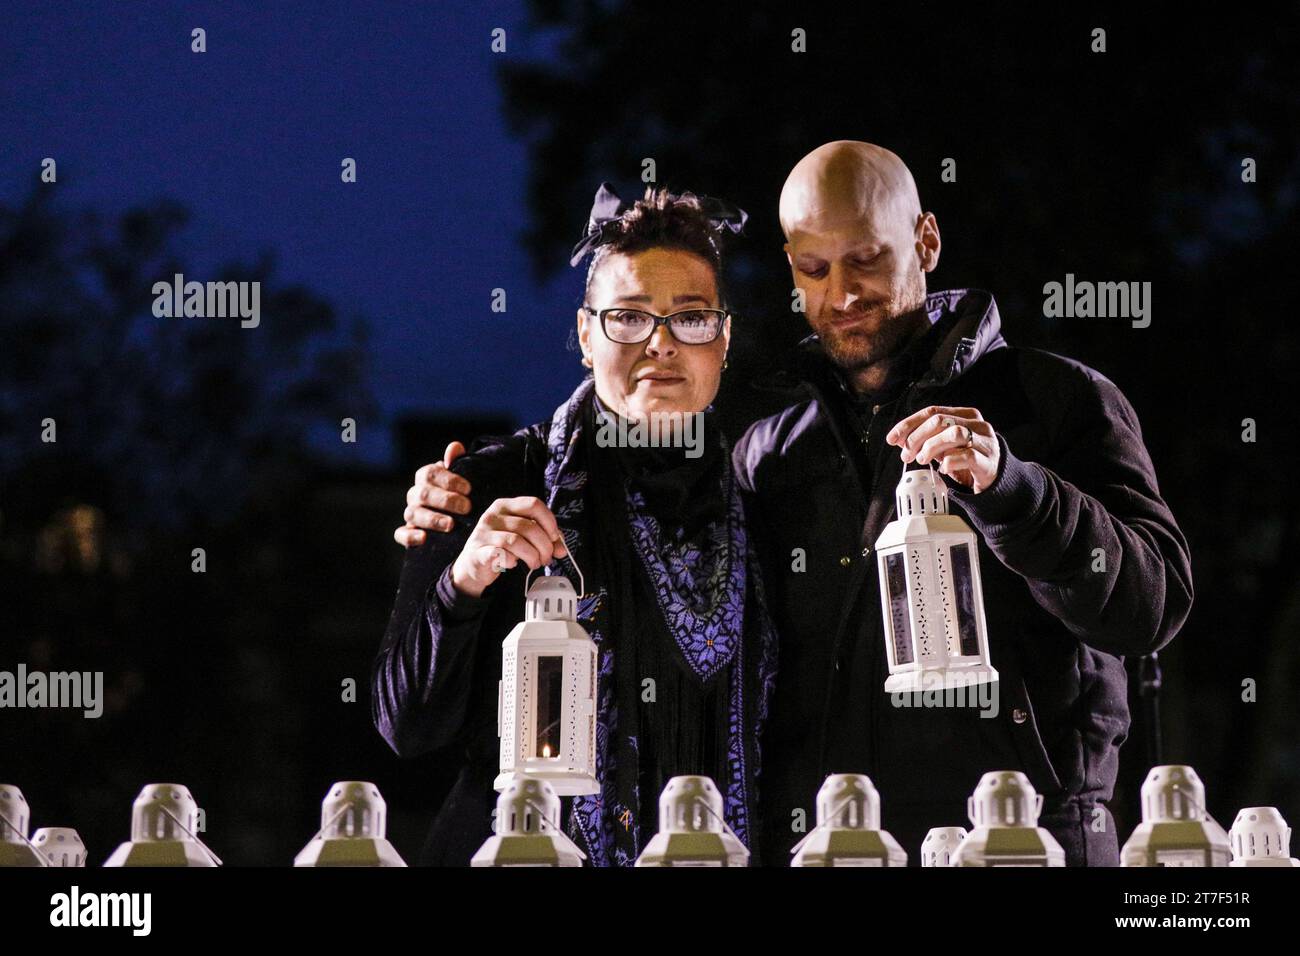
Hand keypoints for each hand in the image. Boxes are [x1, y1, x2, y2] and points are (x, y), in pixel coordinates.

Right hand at [394, 442, 471, 546]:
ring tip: (451, 525)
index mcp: (426, 478)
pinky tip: (424, 538)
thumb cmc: (460, 494)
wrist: (457, 520)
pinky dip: (409, 536)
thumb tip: (455, 447)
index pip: (430, 473)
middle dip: (445, 500)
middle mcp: (415, 494)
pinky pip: (401, 534)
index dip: (448, 480)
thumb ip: (458, 463)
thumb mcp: (462, 479)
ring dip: (432, 519)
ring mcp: (411, 514)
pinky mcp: (408, 533)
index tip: (469, 489)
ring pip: (412, 514)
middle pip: (423, 494)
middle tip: (467, 507)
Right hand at [450, 497, 568, 597]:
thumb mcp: (522, 536)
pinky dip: (513, 561)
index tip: (555, 537)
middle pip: (528, 526)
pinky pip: (502, 555)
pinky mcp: (479, 552)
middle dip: (544, 545)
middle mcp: (493, 515)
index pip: (533, 504)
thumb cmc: (501, 546)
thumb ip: (543, 537)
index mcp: (506, 505)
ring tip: (535, 563)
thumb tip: (562, 549)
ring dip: (532, 556)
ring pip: (517, 541)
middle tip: (547, 557)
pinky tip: (513, 564)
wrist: (473, 564)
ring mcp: (484, 533)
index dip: (549, 521)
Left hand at [885, 405, 1000, 492]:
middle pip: (940, 421)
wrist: (995, 480)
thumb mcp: (944, 446)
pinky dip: (949, 462)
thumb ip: (926, 439)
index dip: (909, 424)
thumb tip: (900, 439)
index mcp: (965, 415)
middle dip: (916, 438)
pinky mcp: (988, 461)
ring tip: (923, 459)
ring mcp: (985, 442)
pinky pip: (966, 456)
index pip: (932, 411)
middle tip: (907, 455)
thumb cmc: (967, 460)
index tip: (893, 438)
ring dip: (931, 447)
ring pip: (954, 433)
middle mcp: (977, 424)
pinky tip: (943, 468)